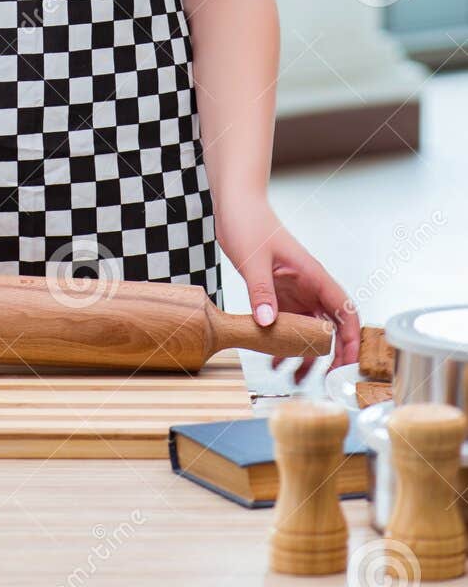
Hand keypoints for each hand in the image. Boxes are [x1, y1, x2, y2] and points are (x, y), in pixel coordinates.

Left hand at [216, 198, 360, 383]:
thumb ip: (261, 291)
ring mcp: (293, 291)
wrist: (235, 205)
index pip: (344, 310)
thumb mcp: (255, 260)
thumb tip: (267, 324)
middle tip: (323, 381)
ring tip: (296, 378)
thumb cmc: (250, 222)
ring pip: (307, 329)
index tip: (348, 362)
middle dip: (329, 355)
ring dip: (304, 352)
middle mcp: (308, 286)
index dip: (351, 338)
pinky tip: (272, 359)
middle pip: (328, 326)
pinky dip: (282, 342)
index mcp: (313, 275)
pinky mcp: (277, 293)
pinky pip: (286, 323)